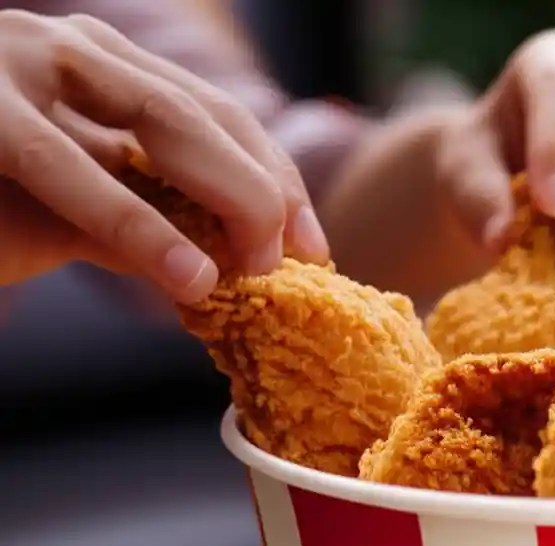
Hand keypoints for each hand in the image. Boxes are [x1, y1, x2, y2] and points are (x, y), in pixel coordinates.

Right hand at [0, 10, 325, 303]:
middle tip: (297, 260)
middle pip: (202, 113)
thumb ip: (134, 221)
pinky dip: (142, 228)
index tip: (314, 244)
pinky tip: (191, 276)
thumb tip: (215, 265)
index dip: (274, 177)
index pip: (214, 114)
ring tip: (261, 268)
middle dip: (264, 189)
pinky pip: (70, 170)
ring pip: (162, 123)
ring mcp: (21, 69)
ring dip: (230, 198)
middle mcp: (69, 51)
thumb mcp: (62, 211)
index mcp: (98, 66)